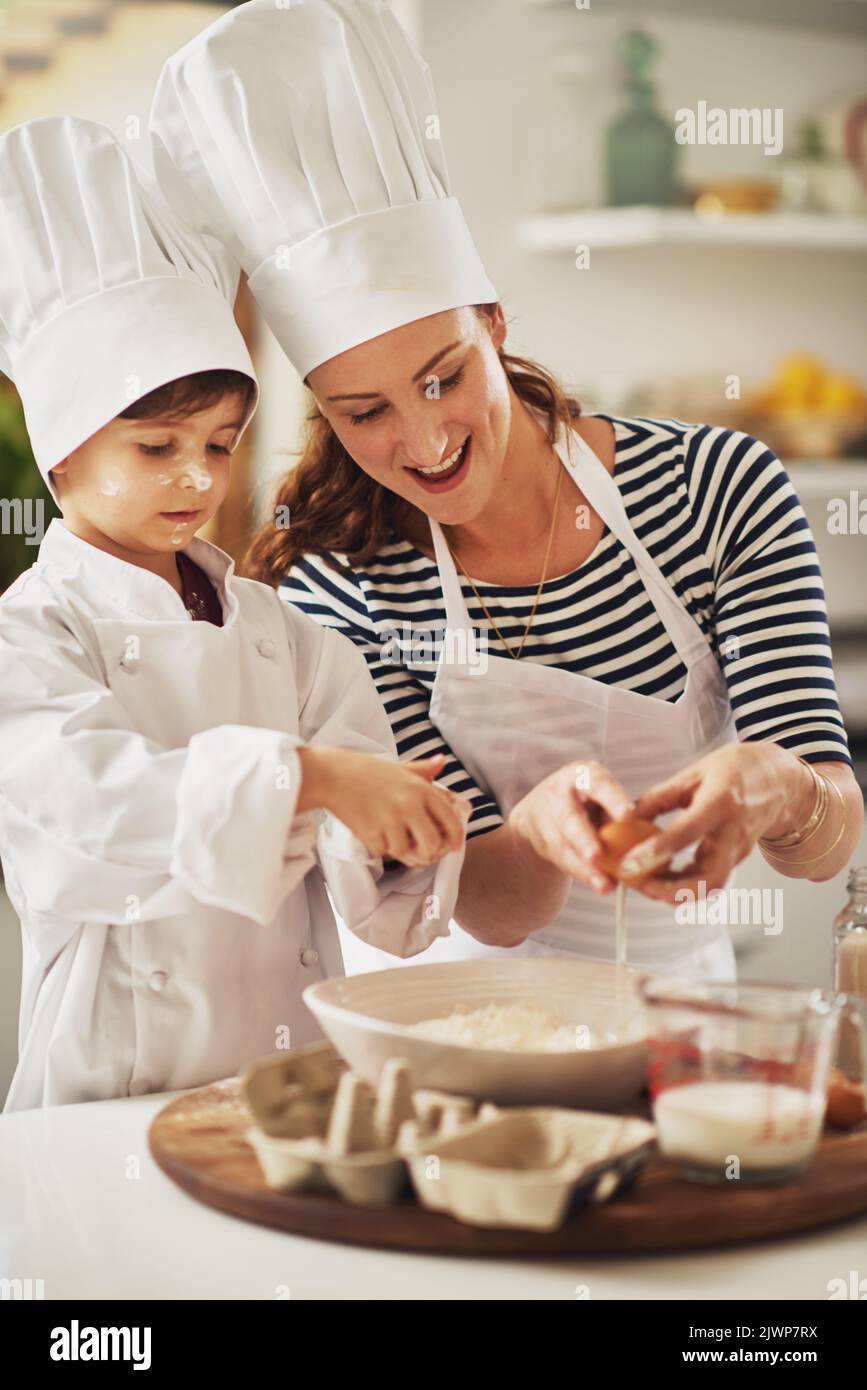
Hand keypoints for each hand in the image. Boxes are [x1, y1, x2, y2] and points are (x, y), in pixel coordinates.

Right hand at [298, 748, 466, 866]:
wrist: (332, 775)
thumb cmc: (366, 771)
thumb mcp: (399, 768)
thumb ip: (423, 770)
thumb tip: (442, 761)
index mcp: (420, 788)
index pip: (450, 819)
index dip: (456, 837)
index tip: (453, 845)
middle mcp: (409, 804)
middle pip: (433, 843)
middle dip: (430, 853)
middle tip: (423, 852)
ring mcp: (390, 820)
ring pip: (407, 852)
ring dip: (402, 851)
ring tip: (393, 838)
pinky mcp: (372, 833)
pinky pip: (384, 852)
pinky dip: (381, 848)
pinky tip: (375, 833)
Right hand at [507, 760, 633, 893]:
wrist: (542, 810)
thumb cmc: (589, 800)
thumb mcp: (602, 795)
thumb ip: (620, 811)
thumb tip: (651, 835)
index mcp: (584, 776)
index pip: (598, 784)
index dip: (612, 799)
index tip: (628, 816)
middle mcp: (561, 795)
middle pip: (570, 818)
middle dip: (583, 838)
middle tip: (596, 856)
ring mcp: (547, 820)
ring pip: (563, 846)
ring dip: (584, 868)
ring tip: (604, 885)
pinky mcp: (543, 843)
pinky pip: (563, 861)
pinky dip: (583, 875)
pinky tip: (601, 886)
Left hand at [618, 742, 810, 902]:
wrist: (780, 780)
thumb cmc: (736, 769)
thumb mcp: (694, 772)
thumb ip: (660, 796)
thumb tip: (626, 814)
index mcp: (721, 801)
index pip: (687, 832)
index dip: (657, 851)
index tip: (629, 863)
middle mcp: (734, 831)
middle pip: (708, 877)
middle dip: (672, 891)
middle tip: (640, 885)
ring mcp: (739, 849)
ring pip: (711, 884)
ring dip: (677, 892)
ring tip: (645, 884)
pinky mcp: (737, 858)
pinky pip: (711, 879)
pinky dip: (686, 885)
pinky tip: (662, 878)